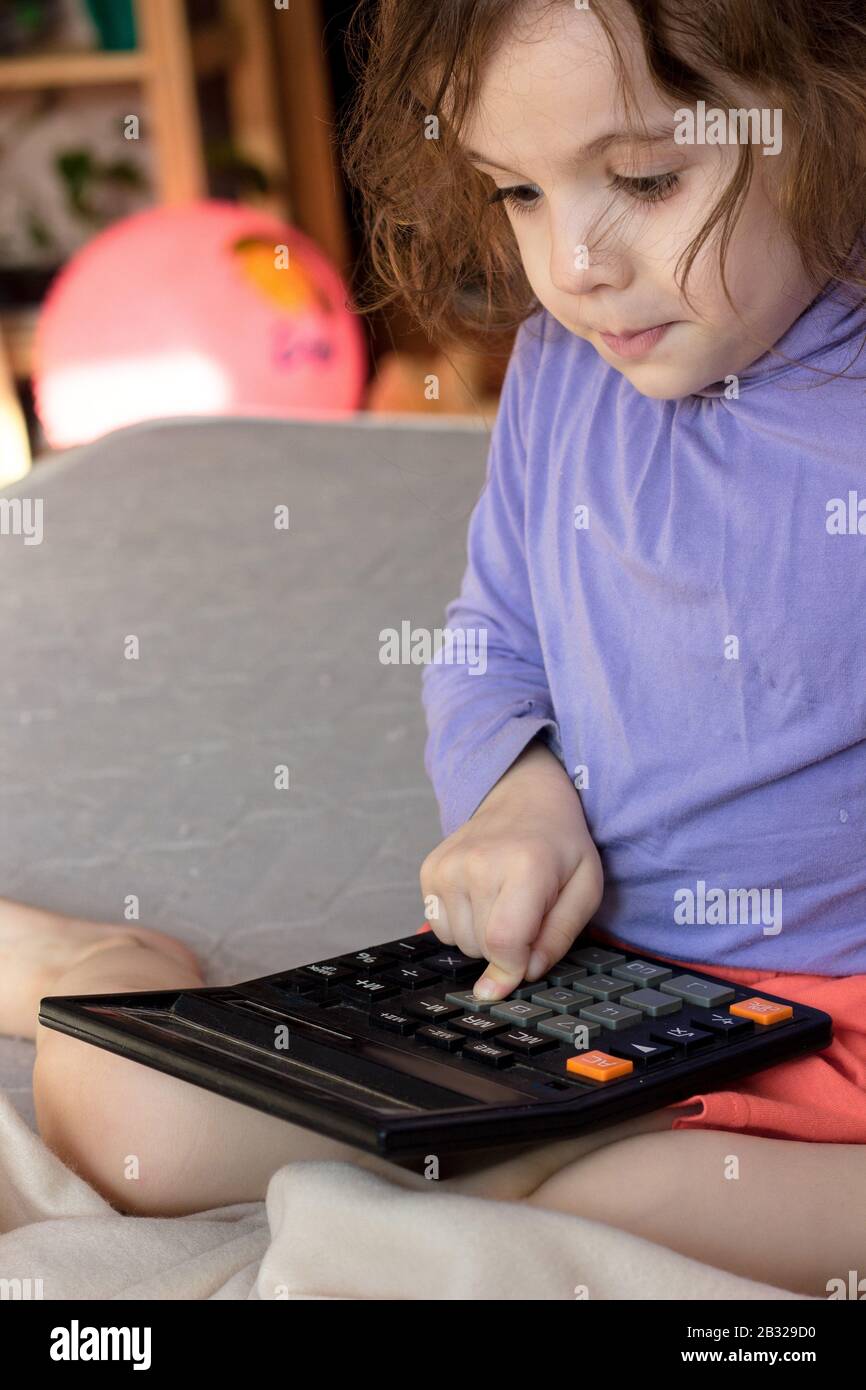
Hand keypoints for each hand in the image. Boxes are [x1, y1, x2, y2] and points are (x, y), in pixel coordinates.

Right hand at [419, 740, 602, 1000]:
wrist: (525, 796)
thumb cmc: (561, 847)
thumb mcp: (585, 889)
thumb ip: (558, 937)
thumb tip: (523, 975)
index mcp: (525, 866)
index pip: (504, 941)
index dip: (510, 972)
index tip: (517, 979)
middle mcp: (478, 863)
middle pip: (481, 946)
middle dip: (505, 949)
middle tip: (525, 917)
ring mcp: (447, 865)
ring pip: (458, 941)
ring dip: (482, 938)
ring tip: (503, 904)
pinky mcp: (429, 870)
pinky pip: (439, 927)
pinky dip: (461, 925)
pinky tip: (481, 899)